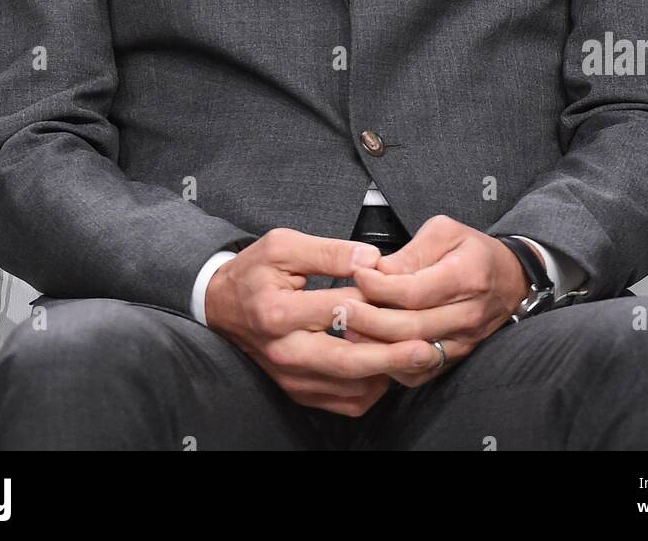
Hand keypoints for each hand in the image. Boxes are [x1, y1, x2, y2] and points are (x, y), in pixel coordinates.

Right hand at [204, 227, 444, 416]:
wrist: (221, 306)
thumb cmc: (254, 271)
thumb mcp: (283, 246)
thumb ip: (328, 252)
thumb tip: (371, 259)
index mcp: (278, 312)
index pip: (336, 309)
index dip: (374, 301)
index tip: (409, 298)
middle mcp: (284, 351)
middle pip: (346, 361)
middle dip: (391, 357)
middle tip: (426, 348)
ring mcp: (291, 377)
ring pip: (349, 387)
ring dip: (385, 374)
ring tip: (415, 356)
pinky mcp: (298, 391)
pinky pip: (343, 401)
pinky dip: (370, 388)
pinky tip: (386, 367)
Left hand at [342, 215, 530, 387]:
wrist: (510, 279)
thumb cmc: (472, 250)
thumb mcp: (444, 232)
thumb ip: (411, 252)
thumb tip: (378, 270)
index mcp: (466, 277)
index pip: (414, 292)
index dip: (380, 286)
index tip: (357, 273)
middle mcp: (467, 315)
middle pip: (410, 328)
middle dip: (369, 319)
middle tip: (340, 307)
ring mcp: (463, 342)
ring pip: (412, 355)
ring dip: (376, 346)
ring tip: (346, 329)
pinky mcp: (456, 358)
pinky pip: (419, 373)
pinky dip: (391, 365)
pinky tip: (369, 348)